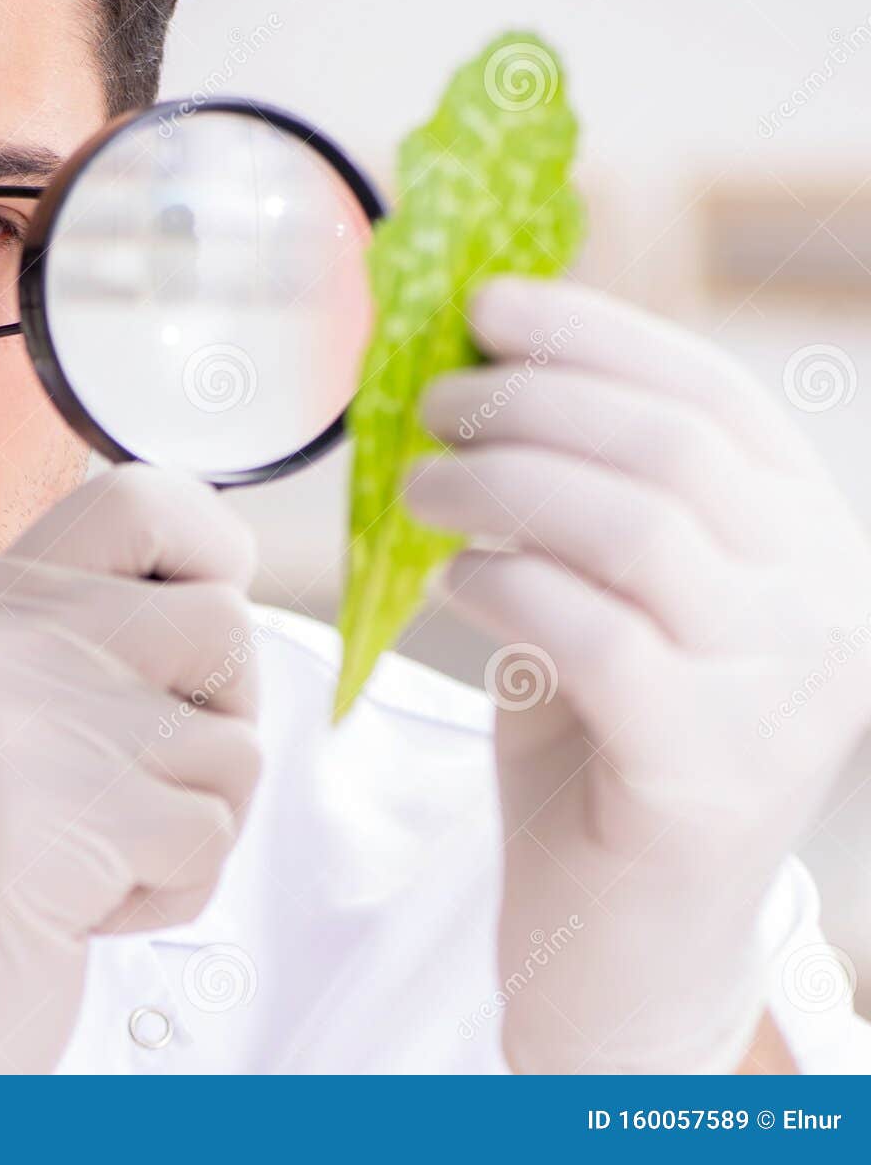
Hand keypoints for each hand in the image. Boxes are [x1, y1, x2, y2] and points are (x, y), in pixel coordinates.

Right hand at [0, 463, 262, 1072]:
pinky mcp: (68, 815)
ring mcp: (30, 721)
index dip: (211, 539)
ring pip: (234, 742)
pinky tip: (88, 899)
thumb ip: (101, 639)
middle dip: (222, 719)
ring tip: (100, 847)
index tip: (215, 594)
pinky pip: (210, 835)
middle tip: (143, 781)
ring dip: (197, 817)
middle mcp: (3, 640)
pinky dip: (175, 887)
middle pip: (224, 626)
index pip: (137, 496)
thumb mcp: (18, 706)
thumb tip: (233, 586)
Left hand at [406, 277, 870, 1071]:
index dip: (595, 333)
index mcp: (810, 541)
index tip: (487, 305)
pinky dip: (505, 585)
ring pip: (636, 523)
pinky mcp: (707, 772)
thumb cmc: (597, 750)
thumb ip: (572, 497)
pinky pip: (594, 633)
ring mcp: (781, 692)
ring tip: (418, 490)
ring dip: (501, 483)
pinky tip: (451, 584)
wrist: (620, 938)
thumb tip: (475, 372)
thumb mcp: (600, 597)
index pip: (713, 394)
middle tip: (427, 407)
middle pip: (671, 444)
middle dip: (530, 401)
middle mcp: (825, 605)